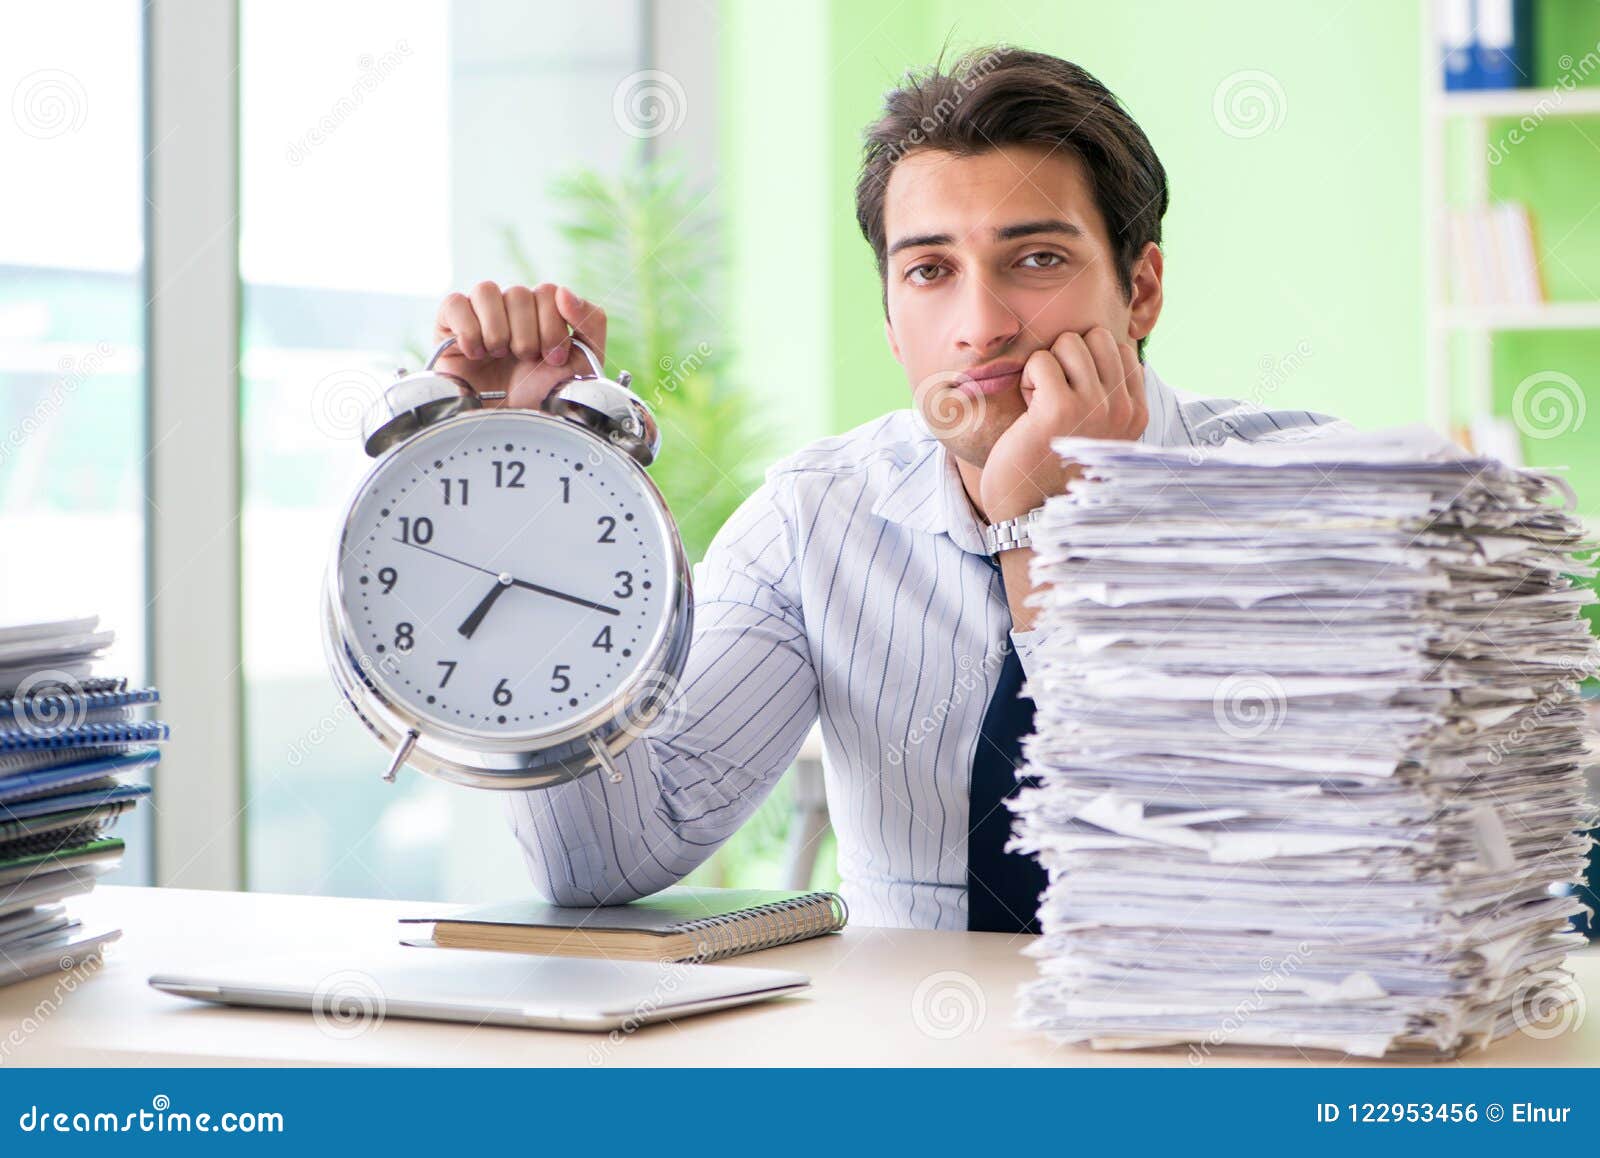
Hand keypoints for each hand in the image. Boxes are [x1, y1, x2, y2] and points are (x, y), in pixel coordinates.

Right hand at [432, 281, 607, 409]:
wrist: (506, 431)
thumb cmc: (542, 399)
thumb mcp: (584, 363)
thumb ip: (591, 321)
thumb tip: (565, 292)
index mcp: (544, 315)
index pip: (549, 291)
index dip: (553, 325)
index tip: (553, 359)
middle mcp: (513, 313)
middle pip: (520, 292)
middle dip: (528, 334)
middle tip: (526, 361)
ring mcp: (481, 316)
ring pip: (487, 291)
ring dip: (498, 330)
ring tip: (499, 357)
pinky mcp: (449, 325)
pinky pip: (456, 303)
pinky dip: (468, 329)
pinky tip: (476, 353)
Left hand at [978, 326, 1146, 522]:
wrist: (1029, 511)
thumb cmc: (1054, 466)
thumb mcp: (1095, 429)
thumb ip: (1108, 394)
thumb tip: (1103, 343)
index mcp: (1136, 414)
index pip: (1121, 350)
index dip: (1089, 363)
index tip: (1075, 399)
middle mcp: (1122, 410)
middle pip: (1097, 337)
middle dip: (1069, 357)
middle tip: (1055, 396)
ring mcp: (1094, 408)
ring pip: (1070, 342)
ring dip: (1048, 367)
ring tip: (1042, 405)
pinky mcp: (1060, 408)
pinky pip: (1042, 360)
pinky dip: (1029, 379)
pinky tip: (1029, 411)